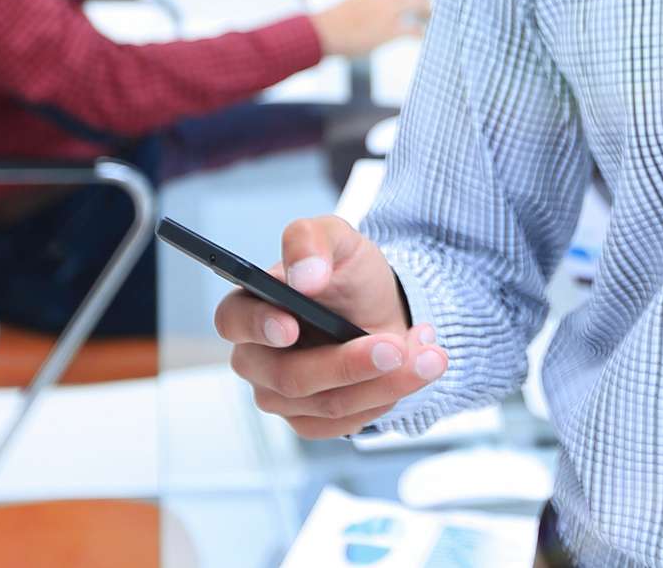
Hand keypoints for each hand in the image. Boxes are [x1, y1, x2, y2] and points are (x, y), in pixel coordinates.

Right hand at [216, 215, 447, 438]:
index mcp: (250, 304)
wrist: (380, 309)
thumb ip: (312, 240)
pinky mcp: (308, 420)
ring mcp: (279, 395)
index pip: (233, 320)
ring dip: (385, 383)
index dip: (258, 326)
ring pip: (327, 404)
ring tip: (428, 356)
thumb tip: (304, 277)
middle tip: (397, 347)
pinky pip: (344, 424)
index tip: (291, 327)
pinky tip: (411, 372)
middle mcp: (257, 356)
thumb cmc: (348, 274)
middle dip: (349, 365)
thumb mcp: (338, 238)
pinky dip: (385, 398)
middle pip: (289, 377)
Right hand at [311, 0, 430, 56]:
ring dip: (426, 10)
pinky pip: (414, 29)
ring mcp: (389, 9)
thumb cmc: (326, 15)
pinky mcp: (390, 30)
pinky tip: (421, 35)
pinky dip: (420, 32)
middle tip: (425, 3)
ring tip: (428, 15)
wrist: (317, 32)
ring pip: (420, 3)